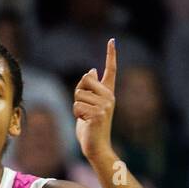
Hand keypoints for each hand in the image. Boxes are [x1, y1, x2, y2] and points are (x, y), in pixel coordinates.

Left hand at [74, 39, 116, 166]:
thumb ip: (91, 89)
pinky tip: (85, 123)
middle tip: (84, 108)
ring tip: (85, 117)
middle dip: (78, 92)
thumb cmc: (91, 127)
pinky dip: (76, 115)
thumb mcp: (90, 105)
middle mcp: (109, 96)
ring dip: (76, 107)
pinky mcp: (98, 114)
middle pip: (84, 79)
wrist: (96, 147)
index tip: (112, 40)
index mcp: (108, 92)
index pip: (110, 70)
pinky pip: (77, 106)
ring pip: (78, 94)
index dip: (111, 54)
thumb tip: (91, 70)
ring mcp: (105, 105)